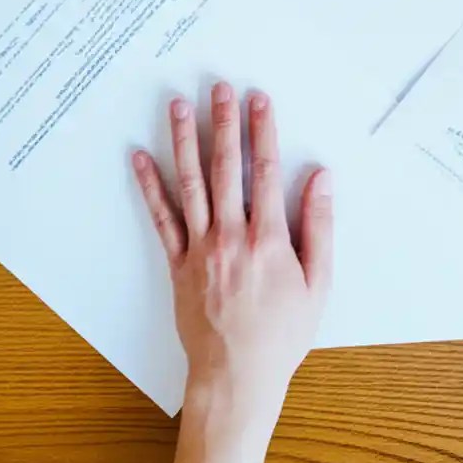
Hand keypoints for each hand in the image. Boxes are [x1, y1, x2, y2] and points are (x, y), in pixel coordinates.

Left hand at [131, 82, 332, 462]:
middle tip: (221, 88)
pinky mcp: (179, 265)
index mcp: (270, 239)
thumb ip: (320, 227)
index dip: (264, 132)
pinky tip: (141, 158)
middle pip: (226, 169)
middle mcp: (232, 237)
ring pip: (190, 185)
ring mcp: (201, 249)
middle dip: (224, 124)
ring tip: (180, 106)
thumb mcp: (318, 283)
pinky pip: (162, 219)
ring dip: (185, 141)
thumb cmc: (283, 333)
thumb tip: (321, 180)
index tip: (261, 100)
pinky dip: (150, 187)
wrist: (237, 374)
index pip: (267, 172)